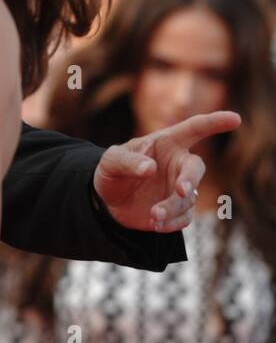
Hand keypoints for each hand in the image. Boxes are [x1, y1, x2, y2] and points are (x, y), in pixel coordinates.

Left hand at [94, 110, 240, 231]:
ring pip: (188, 198)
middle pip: (196, 168)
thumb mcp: (111, 162)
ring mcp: (180, 187)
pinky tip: (156, 223)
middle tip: (181, 191)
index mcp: (166, 143)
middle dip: (190, 179)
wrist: (108, 200)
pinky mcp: (179, 210)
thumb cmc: (112, 171)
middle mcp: (178, 164)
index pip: (193, 129)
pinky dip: (172, 222)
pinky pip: (185, 217)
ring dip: (172, 207)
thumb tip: (150, 169)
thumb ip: (127, 162)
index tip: (235, 119)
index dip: (214, 123)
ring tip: (153, 214)